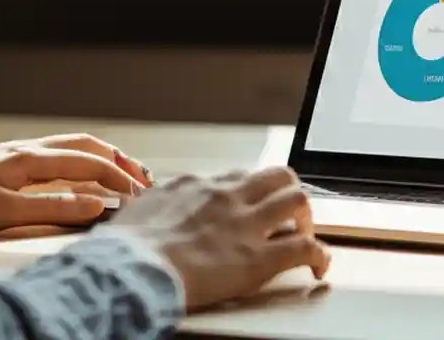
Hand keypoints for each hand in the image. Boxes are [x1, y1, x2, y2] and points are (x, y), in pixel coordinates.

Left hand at [0, 133, 150, 236]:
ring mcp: (15, 153)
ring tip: (123, 171)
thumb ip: (52, 207)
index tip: (139, 196)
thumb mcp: (3, 212)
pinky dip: (80, 160)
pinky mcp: (5, 162)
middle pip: (85, 145)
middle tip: (143, 178)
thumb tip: (98, 204)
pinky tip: (79, 174)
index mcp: (29, 158)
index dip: (117, 178)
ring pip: (71, 146)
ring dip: (102, 156)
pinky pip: (55, 154)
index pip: (88, 163)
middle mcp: (26, 149)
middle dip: (118, 159)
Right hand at [107, 167, 330, 309]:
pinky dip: (318, 255)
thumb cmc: (124, 248)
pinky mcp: (259, 258)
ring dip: (306, 217)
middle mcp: (228, 197)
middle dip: (287, 192)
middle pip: (277, 175)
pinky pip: (304, 248)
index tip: (250, 203)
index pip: (237, 176)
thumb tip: (149, 207)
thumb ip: (154, 204)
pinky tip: (319, 265)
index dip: (249, 191)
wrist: (130, 269)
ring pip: (297, 200)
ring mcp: (247, 225)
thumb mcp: (137, 210)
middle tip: (287, 213)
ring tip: (304, 233)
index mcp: (197, 185)